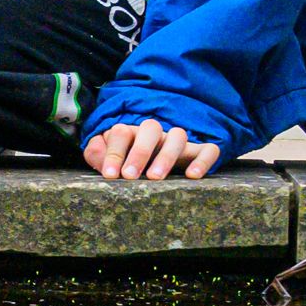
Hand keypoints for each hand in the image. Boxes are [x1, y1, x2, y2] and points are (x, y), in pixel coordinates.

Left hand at [86, 119, 219, 179]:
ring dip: (167, 155)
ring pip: (179, 136)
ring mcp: (177, 142)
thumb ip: (97, 154)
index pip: (122, 132)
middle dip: (139, 152)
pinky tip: (192, 176)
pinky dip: (203, 160)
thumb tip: (100, 161)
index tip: (110, 175)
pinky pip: (208, 149)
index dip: (114, 153)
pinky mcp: (197, 152)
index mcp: (131, 132)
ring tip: (156, 177)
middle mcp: (155, 134)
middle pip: (151, 128)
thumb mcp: (106, 157)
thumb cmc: (125, 161)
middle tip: (130, 176)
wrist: (152, 162)